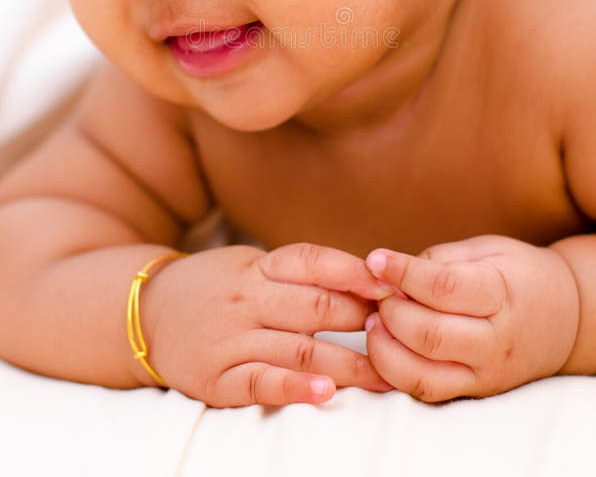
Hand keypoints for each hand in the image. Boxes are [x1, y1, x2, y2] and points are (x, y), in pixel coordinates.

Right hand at [141, 242, 392, 406]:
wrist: (144, 314)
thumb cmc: (213, 287)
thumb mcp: (249, 264)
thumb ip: (296, 275)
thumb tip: (363, 284)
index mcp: (256, 266)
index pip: (313, 262)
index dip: (355, 274)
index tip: (392, 288)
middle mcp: (245, 299)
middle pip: (315, 308)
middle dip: (363, 321)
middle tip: (402, 334)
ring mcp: (230, 339)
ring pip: (300, 351)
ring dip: (350, 364)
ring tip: (389, 374)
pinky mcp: (217, 379)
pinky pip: (261, 383)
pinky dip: (296, 390)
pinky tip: (326, 395)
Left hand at [363, 234, 579, 401]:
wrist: (563, 319)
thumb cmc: (518, 274)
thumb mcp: (486, 250)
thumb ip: (439, 261)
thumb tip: (390, 273)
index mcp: (501, 294)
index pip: (444, 287)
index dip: (402, 272)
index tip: (376, 259)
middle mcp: (494, 341)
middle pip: (429, 335)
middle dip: (390, 312)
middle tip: (378, 293)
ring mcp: (484, 373)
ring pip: (422, 375)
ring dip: (385, 349)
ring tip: (375, 322)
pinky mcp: (473, 392)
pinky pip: (425, 392)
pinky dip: (393, 374)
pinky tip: (383, 346)